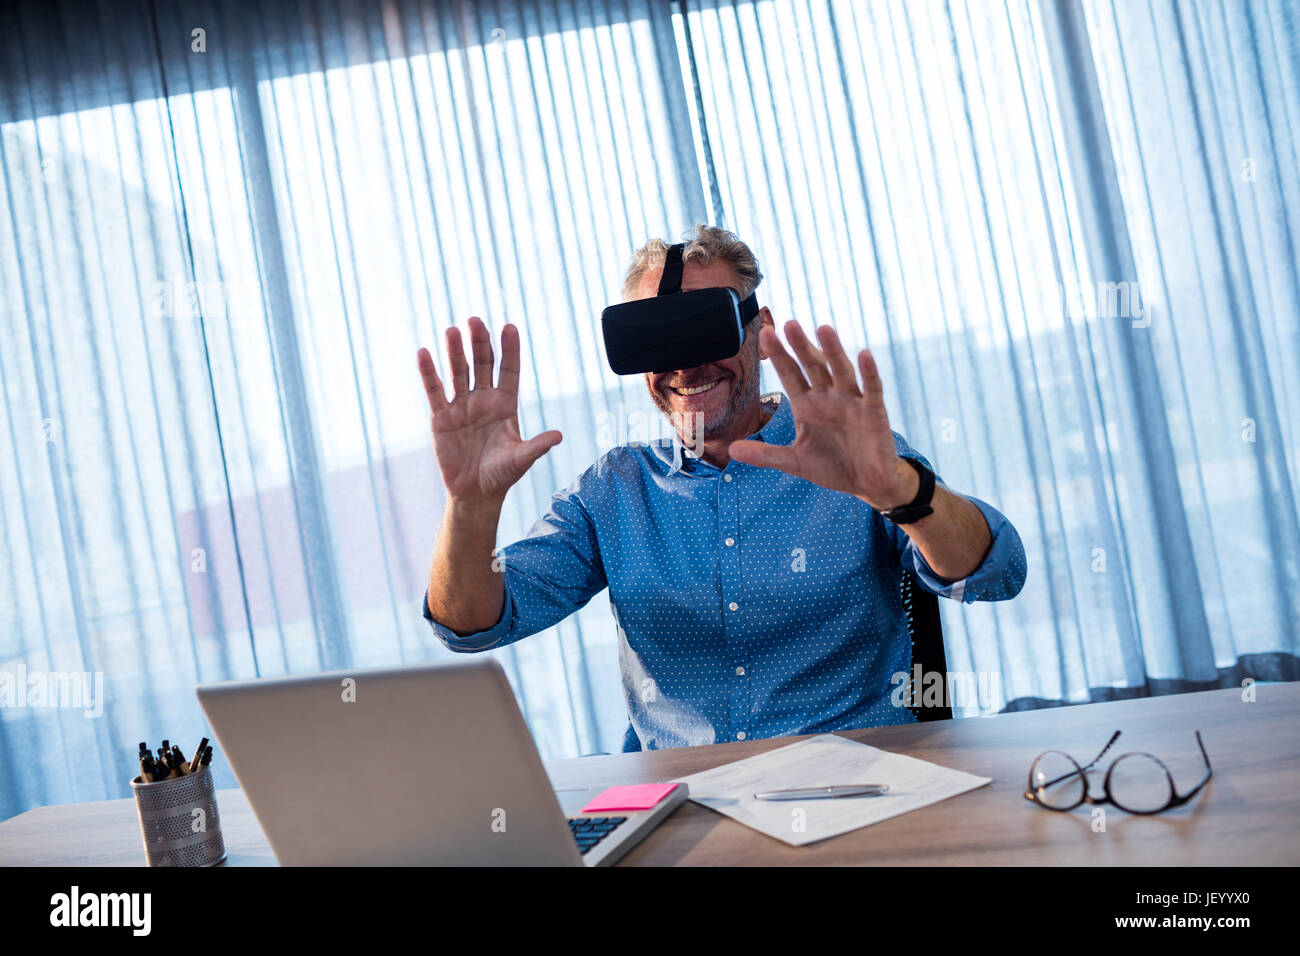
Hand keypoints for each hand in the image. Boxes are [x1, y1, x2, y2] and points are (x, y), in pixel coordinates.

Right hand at [418, 317, 560, 504]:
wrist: (475, 493)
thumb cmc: (501, 475)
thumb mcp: (521, 460)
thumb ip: (537, 446)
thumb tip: (558, 436)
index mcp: (505, 405)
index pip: (509, 370)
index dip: (510, 350)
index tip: (510, 327)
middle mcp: (484, 400)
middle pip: (482, 364)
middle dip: (480, 342)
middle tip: (476, 321)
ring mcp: (462, 406)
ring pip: (459, 372)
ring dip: (455, 351)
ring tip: (453, 330)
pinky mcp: (441, 417)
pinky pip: (435, 391)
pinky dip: (429, 373)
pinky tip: (424, 353)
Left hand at [728, 320, 915, 509]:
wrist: (865, 483)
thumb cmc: (831, 467)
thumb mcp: (794, 462)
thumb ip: (765, 454)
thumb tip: (732, 450)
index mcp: (807, 404)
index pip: (790, 374)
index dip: (778, 356)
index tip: (764, 334)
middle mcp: (828, 397)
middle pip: (812, 366)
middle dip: (801, 346)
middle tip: (788, 324)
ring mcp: (851, 401)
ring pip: (840, 371)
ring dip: (833, 351)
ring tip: (823, 329)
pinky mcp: (874, 412)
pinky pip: (871, 389)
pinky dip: (869, 372)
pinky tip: (864, 355)